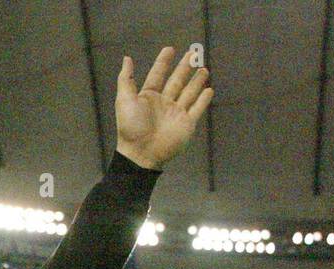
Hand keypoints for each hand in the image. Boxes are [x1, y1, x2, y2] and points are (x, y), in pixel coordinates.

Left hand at [115, 47, 213, 170]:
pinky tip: (209, 90)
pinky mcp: (187, 123)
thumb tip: (127, 59)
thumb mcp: (125, 101)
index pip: (157, 75)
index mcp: (148, 97)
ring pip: (189, 92)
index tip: (169, 49)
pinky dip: (203, 99)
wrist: (142, 153)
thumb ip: (126, 80)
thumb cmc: (132, 127)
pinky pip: (197, 109)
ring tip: (204, 69)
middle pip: (176, 81)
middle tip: (193, 53)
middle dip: (184, 68)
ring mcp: (176, 113)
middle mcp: (163, 103)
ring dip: (196, 81)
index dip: (163, 62)